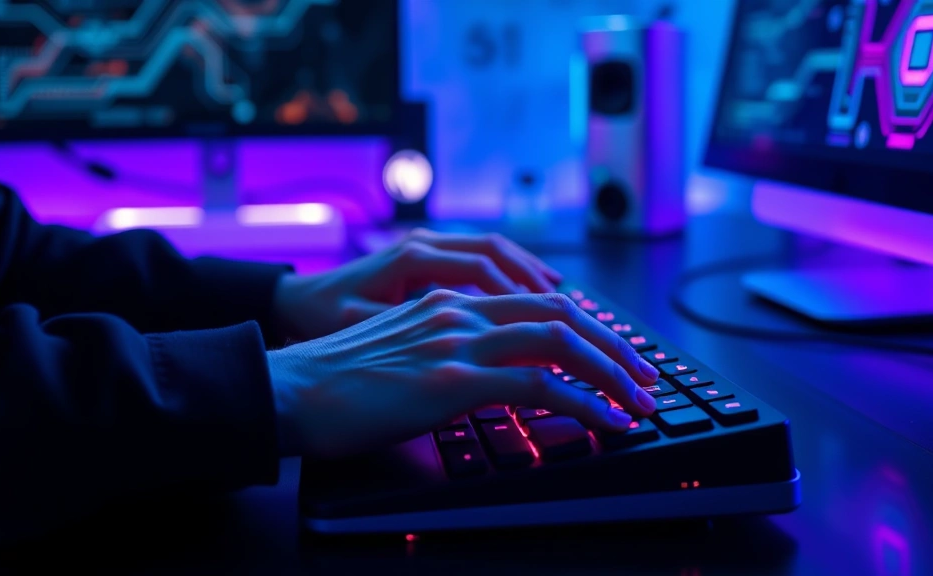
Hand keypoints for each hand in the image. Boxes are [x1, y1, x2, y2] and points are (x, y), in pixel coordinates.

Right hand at [267, 289, 660, 458]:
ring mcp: (457, 339)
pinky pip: (537, 384)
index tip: (614, 353)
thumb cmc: (337, 382)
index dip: (586, 326)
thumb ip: (451, 354)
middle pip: (561, 313)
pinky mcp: (451, 378)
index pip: (537, 302)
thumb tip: (494, 380)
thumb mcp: (404, 353)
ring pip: (560, 340)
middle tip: (645, 376)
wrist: (288, 390)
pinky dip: (583, 401)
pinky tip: (605, 419)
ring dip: (612, 370)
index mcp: (449, 300)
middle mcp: (460, 309)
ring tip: (641, 400)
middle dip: (615, 345)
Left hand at [272, 229, 562, 341]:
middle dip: (544, 284)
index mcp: (408, 261)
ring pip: (496, 252)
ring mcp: (427, 248)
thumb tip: (464, 360)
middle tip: (583, 320)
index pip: (481, 268)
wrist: (291, 307)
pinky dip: (515, 277)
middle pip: (499, 253)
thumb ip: (410, 340)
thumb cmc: (317, 326)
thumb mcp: (359, 338)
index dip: (521, 296)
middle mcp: (423, 246)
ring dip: (534, 278)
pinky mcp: (430, 261)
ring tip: (572, 308)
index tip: (553, 329)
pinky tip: (537, 297)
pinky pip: (483, 261)